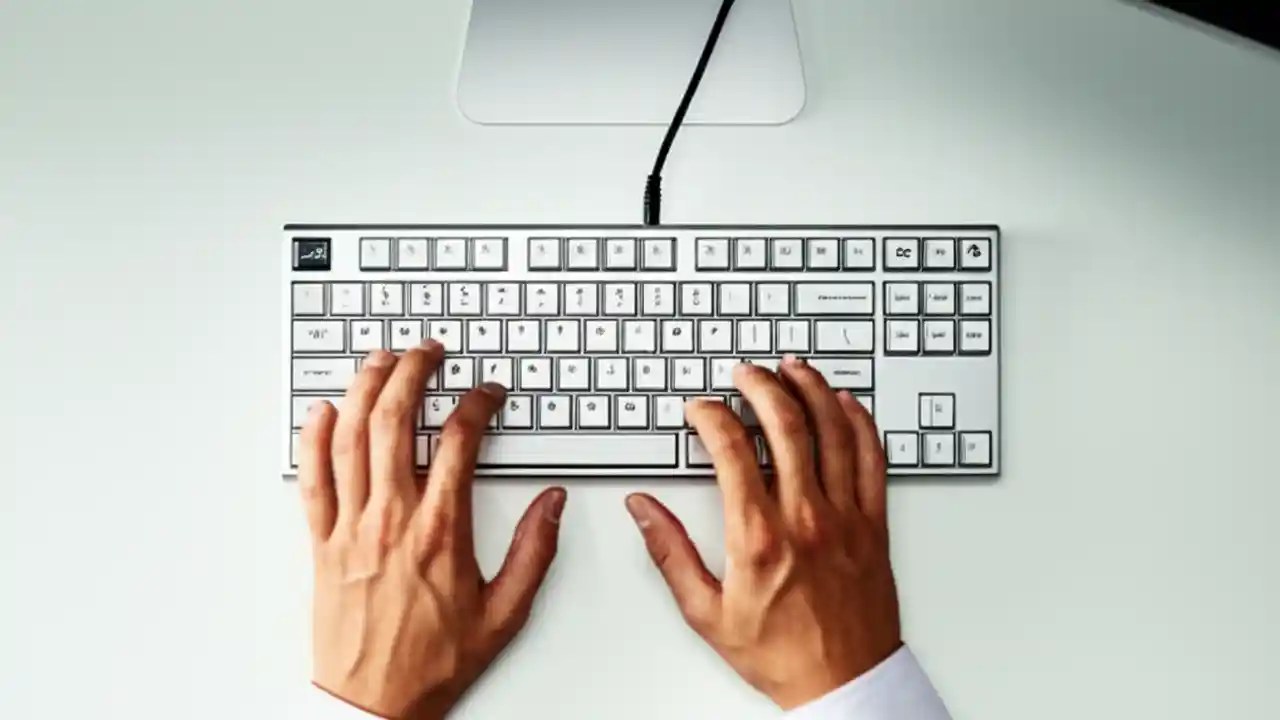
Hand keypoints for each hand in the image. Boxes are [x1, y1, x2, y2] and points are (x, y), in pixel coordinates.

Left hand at [298, 343, 566, 719]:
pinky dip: (314, 439)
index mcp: (440, 532)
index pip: (457, 442)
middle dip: (411, 373)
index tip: (486, 393)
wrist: (372, 703)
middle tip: (426, 351)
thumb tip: (553, 504)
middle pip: (393, 422)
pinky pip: (312, 479)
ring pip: (349, 439)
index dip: (476, 404)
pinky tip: (321, 413)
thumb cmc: (432, 662)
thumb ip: (534, 552)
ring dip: (363, 390)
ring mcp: (350, 528)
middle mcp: (390, 519)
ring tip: (379, 361)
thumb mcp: (504, 613)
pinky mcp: (320, 543)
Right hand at [626, 356, 899, 709]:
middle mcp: (806, 518)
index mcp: (759, 537)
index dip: (711, 417)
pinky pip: (872, 458)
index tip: (700, 409)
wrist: (844, 684)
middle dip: (760, 386)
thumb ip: (670, 553)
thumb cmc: (780, 654)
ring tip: (792, 368)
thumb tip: (643, 510)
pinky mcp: (874, 524)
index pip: (733, 450)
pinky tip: (845, 404)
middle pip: (787, 424)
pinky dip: (859, 422)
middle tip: (744, 372)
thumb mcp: (706, 612)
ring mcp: (846, 517)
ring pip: (834, 430)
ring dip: (811, 389)